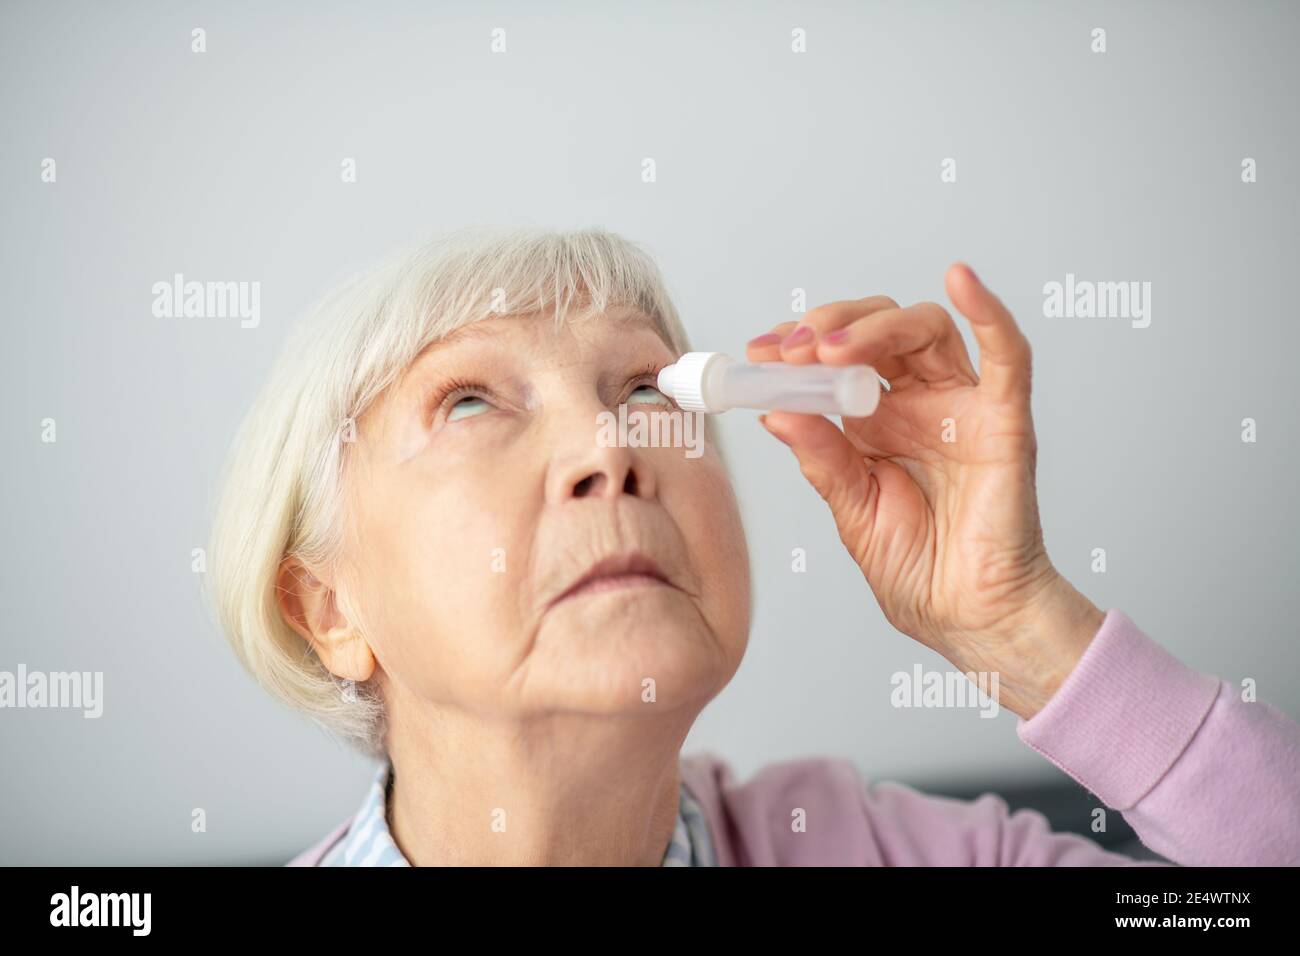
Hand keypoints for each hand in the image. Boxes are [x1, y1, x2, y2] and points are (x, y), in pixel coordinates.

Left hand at [749, 264, 1104, 718]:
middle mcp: (918, 402)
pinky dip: (989, 312)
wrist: (966, 620)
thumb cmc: (919, 571)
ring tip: (827, 351)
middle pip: (878, 331)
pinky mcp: (1004, 421)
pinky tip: (961, 280)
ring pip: (925, 330)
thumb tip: (775, 412)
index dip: (798, 346)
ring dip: (873, 328)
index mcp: (876, 421)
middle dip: (827, 330)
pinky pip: (1007, 356)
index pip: (838, 358)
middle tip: (788, 351)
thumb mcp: (851, 511)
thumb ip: (821, 459)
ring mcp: (962, 406)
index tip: (757, 352)